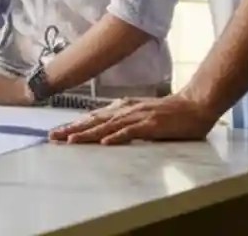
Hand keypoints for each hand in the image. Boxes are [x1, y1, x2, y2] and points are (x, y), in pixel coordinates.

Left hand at [47, 93, 219, 144]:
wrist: (195, 105)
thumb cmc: (170, 113)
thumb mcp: (141, 114)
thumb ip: (124, 120)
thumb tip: (105, 129)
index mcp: (123, 108)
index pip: (93, 117)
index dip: (74, 125)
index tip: (57, 133)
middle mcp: (126, 110)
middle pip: (94, 120)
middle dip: (73, 129)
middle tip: (53, 137)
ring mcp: (138, 116)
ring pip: (107, 126)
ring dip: (88, 134)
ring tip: (70, 141)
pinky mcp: (151, 125)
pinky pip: (130, 132)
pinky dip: (116, 137)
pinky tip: (104, 142)